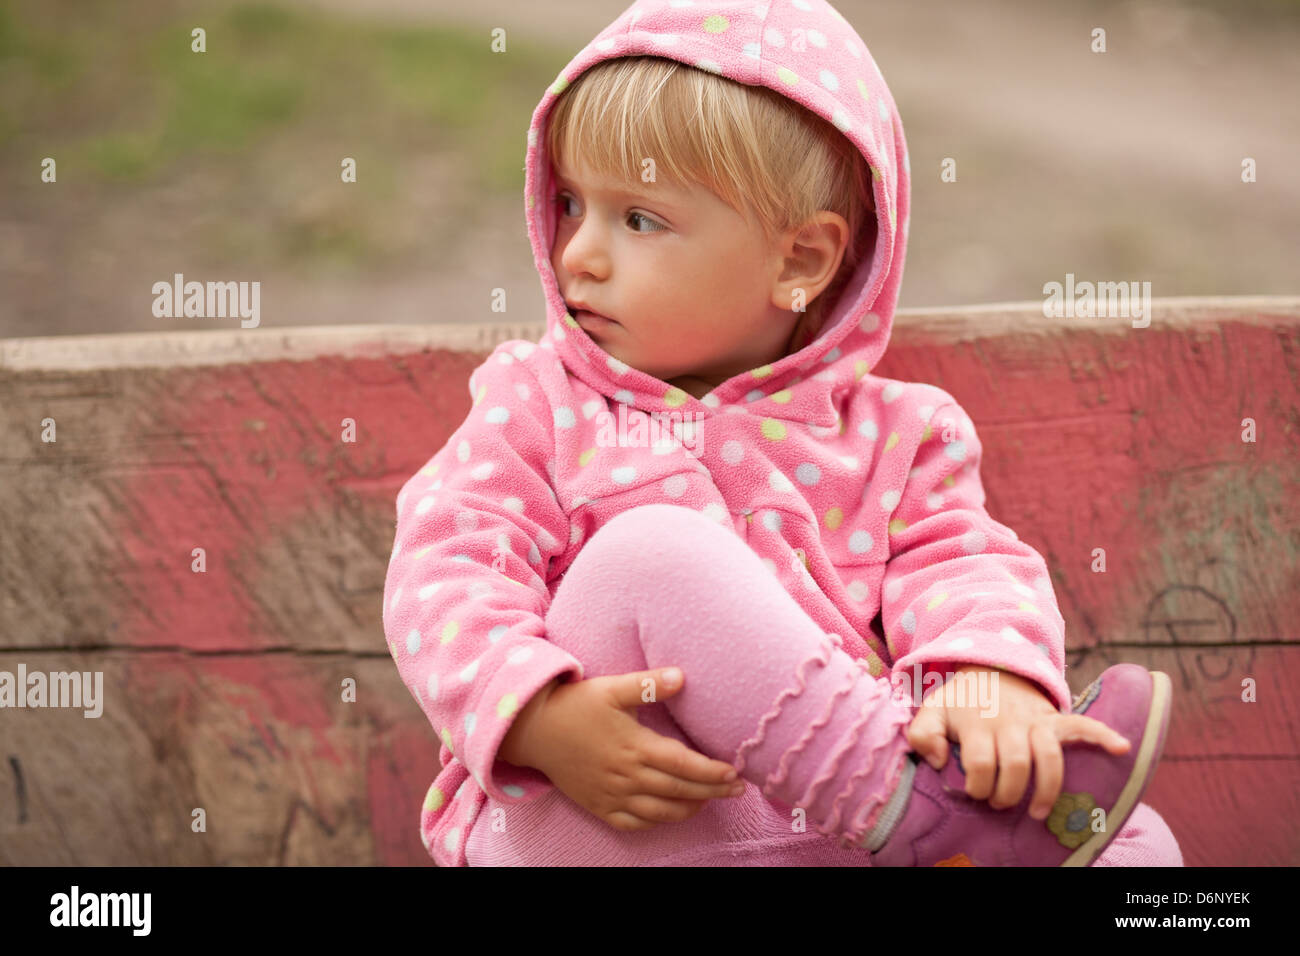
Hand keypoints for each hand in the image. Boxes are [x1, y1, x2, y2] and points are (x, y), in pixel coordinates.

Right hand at [517, 666, 745, 831]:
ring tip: (710, 800)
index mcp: (634, 746)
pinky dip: (657, 821)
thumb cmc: (576, 705)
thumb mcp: (611, 687)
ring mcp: (612, 795)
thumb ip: (648, 684)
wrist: (533, 729)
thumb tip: (683, 676)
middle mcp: (626, 775)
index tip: (735, 773)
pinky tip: (671, 813)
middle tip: (738, 790)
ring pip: (660, 811)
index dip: (712, 772)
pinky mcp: (598, 806)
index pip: (683, 764)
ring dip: (690, 808)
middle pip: (679, 790)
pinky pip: (633, 823)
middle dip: (712, 792)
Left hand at [906, 663, 1130, 819]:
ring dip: (1046, 787)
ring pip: (1048, 756)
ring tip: (1038, 811)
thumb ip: (923, 734)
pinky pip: (1082, 723)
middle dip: (1007, 793)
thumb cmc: (962, 700)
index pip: (978, 765)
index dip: (975, 785)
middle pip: (1015, 766)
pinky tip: (1121, 747)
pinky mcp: (1054, 717)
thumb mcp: (932, 710)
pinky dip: (1102, 734)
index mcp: (977, 724)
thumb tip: (939, 760)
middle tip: (999, 802)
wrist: (990, 665)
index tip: (973, 791)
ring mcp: (1035, 719)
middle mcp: (1009, 723)